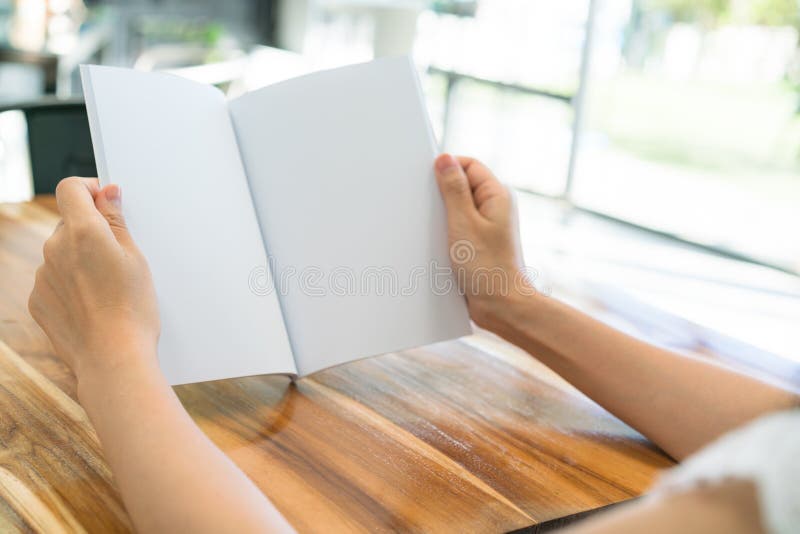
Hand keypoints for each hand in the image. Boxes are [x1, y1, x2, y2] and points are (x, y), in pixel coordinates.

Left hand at [28, 178, 159, 385]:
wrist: (113, 359)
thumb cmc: (132, 310)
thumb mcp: (136, 258)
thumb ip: (116, 221)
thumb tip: (107, 193)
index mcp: (82, 232)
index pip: (72, 189)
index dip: (89, 189)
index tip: (106, 200)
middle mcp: (54, 249)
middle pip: (69, 224)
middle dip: (92, 233)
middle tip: (120, 257)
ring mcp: (42, 276)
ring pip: (62, 255)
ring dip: (81, 261)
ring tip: (109, 289)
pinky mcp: (37, 301)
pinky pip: (54, 281)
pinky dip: (71, 286)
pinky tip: (94, 306)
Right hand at [434, 154, 530, 328]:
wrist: (500, 305)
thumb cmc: (487, 267)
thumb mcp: (463, 222)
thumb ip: (453, 189)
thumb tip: (444, 160)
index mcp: (497, 195)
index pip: (469, 165)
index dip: (447, 168)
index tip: (426, 178)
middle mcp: (494, 207)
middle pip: (462, 185)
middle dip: (441, 194)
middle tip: (427, 207)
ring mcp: (487, 226)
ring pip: (457, 208)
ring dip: (442, 216)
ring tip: (434, 230)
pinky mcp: (478, 243)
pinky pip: (457, 228)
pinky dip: (445, 232)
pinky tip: (437, 243)